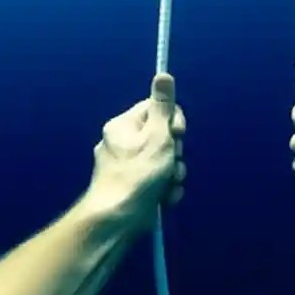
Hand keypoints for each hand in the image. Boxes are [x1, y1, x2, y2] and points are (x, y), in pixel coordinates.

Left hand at [84, 73, 186, 227]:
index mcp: (123, 125)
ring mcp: (127, 167)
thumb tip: (163, 74)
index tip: (176, 133)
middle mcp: (121, 143)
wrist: (117, 220)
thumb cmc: (138, 174)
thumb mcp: (156, 136)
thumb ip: (163, 107)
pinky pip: (157, 181)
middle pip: (162, 136)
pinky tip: (164, 199)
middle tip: (170, 164)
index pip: (156, 108)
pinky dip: (165, 189)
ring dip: (172, 174)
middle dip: (174, 153)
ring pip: (163, 161)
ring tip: (166, 186)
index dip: (173, 120)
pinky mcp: (133, 188)